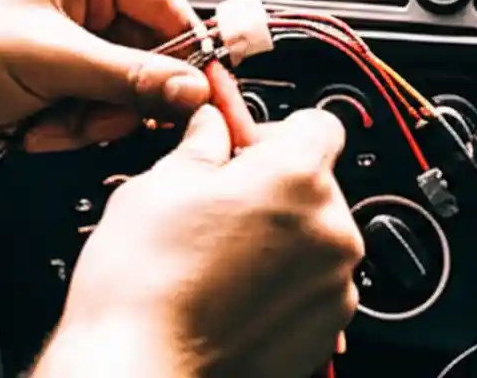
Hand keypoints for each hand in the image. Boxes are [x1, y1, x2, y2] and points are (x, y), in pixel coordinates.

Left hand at [0, 0, 212, 149]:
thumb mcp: (51, 61)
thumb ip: (132, 77)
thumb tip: (192, 88)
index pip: (168, 5)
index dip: (194, 58)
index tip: (214, 100)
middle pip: (147, 55)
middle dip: (121, 97)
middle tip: (99, 116)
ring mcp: (64, 32)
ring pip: (119, 89)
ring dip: (87, 117)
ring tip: (47, 118)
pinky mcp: (48, 70)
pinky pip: (88, 106)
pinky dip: (65, 125)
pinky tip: (27, 123)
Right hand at [34, 107, 363, 377]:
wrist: (142, 368)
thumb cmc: (144, 283)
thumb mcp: (158, 183)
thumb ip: (201, 142)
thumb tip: (211, 123)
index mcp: (296, 177)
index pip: (317, 122)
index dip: (270, 128)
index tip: (238, 144)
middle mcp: (331, 230)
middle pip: (314, 183)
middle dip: (269, 186)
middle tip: (211, 203)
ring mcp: (333, 286)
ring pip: (311, 235)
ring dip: (274, 235)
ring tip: (212, 254)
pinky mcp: (325, 330)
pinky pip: (308, 284)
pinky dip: (276, 281)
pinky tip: (225, 289)